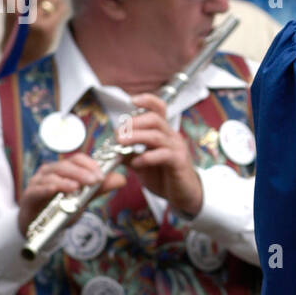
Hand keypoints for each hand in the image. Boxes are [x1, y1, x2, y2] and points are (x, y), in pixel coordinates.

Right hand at [17, 153, 126, 235]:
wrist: (39, 227)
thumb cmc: (60, 209)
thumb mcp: (82, 199)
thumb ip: (99, 188)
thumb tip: (122, 178)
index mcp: (63, 169)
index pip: (77, 159)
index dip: (90, 164)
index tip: (103, 174)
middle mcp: (49, 172)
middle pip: (65, 165)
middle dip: (81, 172)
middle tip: (95, 180)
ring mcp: (37, 183)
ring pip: (51, 175)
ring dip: (66, 180)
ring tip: (77, 187)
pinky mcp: (29, 196)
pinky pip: (37, 190)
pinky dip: (47, 188)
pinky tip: (56, 190)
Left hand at [119, 95, 203, 216]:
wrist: (183, 194)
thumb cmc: (164, 176)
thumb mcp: (142, 162)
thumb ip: (129, 153)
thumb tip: (112, 147)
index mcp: (163, 132)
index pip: (159, 108)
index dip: (147, 100)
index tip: (131, 101)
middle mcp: (171, 136)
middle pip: (155, 118)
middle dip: (133, 123)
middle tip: (119, 133)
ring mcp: (176, 148)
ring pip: (156, 135)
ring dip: (135, 137)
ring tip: (121, 143)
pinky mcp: (179, 162)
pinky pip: (162, 154)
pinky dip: (146, 157)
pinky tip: (136, 164)